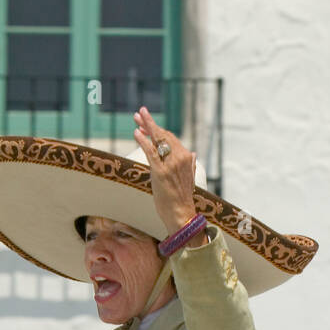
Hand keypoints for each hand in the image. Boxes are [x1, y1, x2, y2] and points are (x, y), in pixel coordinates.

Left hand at [133, 106, 198, 233]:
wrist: (182, 215)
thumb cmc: (182, 200)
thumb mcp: (189, 179)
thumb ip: (190, 165)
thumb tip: (193, 153)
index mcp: (187, 158)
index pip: (171, 139)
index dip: (158, 131)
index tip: (146, 125)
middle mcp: (180, 158)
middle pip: (163, 136)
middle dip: (150, 124)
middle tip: (138, 114)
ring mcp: (171, 164)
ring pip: (157, 140)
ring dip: (145, 127)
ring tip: (136, 118)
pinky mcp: (161, 172)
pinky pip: (151, 152)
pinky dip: (143, 141)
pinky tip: (136, 133)